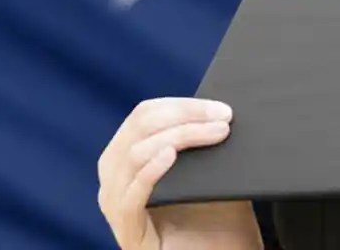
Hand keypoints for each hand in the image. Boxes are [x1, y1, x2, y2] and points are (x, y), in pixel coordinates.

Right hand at [96, 97, 261, 249]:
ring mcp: (117, 207)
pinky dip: (150, 171)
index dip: (182, 106)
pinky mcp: (128, 233)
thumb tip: (222, 107)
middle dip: (184, 116)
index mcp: (129, 159)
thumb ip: (207, 142)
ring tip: (214, 133)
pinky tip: (170, 156)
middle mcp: (116, 180)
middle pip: (139, 129)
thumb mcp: (213, 171)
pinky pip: (130, 196)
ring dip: (180, 137)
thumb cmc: (219, 219)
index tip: (220, 108)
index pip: (144, 116)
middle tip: (224, 118)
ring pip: (135, 155)